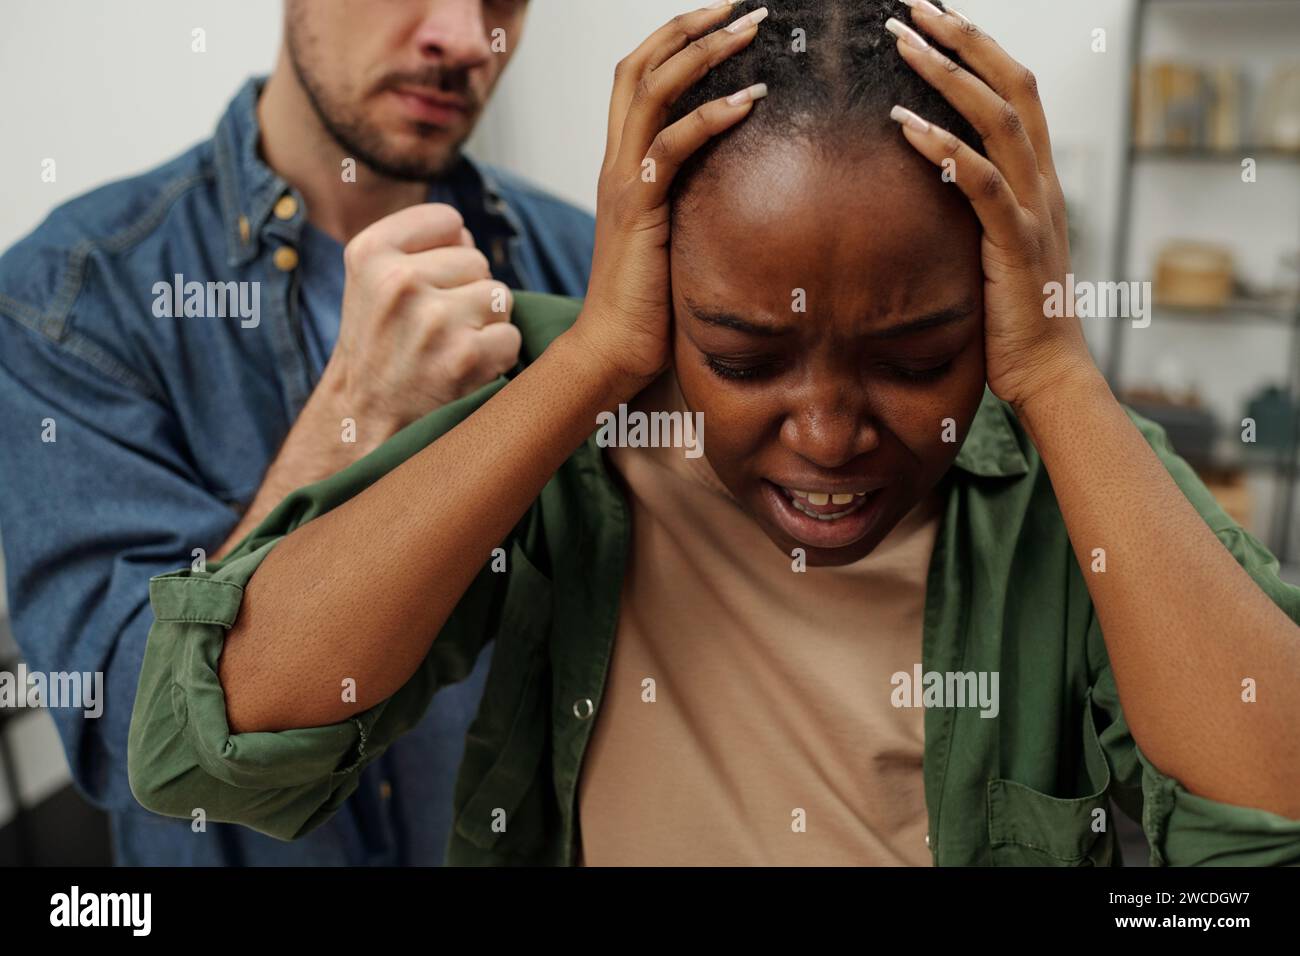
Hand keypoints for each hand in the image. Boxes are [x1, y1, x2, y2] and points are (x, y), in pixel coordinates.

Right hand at [323, 203, 519, 432]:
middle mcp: (399, 281)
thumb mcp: (370, 283)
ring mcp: (435, 319)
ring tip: (447, 347)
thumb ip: (414, 247)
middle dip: (465, 292)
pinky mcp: (466, 357)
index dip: (444, 253)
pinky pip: (510, 336)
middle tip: (431, 329)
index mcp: (370, 253)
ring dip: (484, 323)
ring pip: (499, 296)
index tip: (422, 286)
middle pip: (477, 260)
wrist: (364, 423)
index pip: (447, 222)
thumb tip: (466, 233)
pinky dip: (496, 356)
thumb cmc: (378, 348)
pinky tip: (462, 370)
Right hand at [568, 2, 769, 395]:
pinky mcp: (637, 209)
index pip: (639, 79)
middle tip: (742, 7)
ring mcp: (622, 183)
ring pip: (652, 90)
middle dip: (689, 27)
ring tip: (751, 32)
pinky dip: (710, 116)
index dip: (676, 41)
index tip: (725, 21)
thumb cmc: (651, 305)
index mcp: (623, 166)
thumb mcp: (677, 238)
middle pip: (638, 66)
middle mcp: (616, 163)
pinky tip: (749, 102)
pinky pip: (671, 146)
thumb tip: (745, 185)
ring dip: (704, 53)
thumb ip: (695, 202)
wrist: (613, 352)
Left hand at [887, 5, 1096, 412]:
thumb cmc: (1011, 315)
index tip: (934, 18)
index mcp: (1038, 177)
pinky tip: (902, 125)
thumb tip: (929, 180)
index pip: (1015, 89)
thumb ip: (975, 206)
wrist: (1046, 372)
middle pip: (1012, 84)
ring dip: (946, 76)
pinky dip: (942, 149)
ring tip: (901, 46)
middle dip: (963, 39)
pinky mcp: (1016, 243)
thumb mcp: (994, 245)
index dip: (979, 47)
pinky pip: (981, 183)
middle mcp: (1043, 181)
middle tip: (913, 9)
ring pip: (997, 120)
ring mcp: (1034, 209)